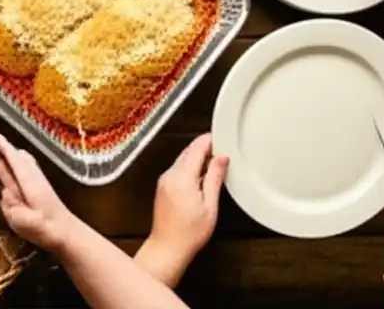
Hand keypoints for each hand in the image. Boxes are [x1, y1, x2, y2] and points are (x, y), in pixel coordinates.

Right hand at [0, 133, 82, 254]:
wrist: (68, 235)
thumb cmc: (43, 228)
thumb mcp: (20, 219)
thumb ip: (8, 203)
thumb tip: (3, 191)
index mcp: (28, 181)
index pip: (14, 159)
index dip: (4, 148)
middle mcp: (35, 177)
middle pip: (22, 157)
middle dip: (9, 149)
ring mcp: (42, 182)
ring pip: (28, 162)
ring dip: (16, 157)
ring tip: (4, 156)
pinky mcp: (45, 188)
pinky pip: (30, 169)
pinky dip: (22, 165)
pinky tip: (17, 173)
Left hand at [134, 134, 227, 286]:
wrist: (168, 247)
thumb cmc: (189, 232)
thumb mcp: (210, 205)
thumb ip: (214, 178)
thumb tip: (221, 159)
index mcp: (181, 177)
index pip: (195, 149)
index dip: (208, 140)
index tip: (219, 136)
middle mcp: (169, 176)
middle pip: (187, 153)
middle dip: (203, 147)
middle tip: (219, 147)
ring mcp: (163, 182)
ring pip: (181, 161)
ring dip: (196, 157)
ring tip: (213, 160)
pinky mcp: (162, 188)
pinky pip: (176, 170)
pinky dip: (189, 167)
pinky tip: (199, 175)